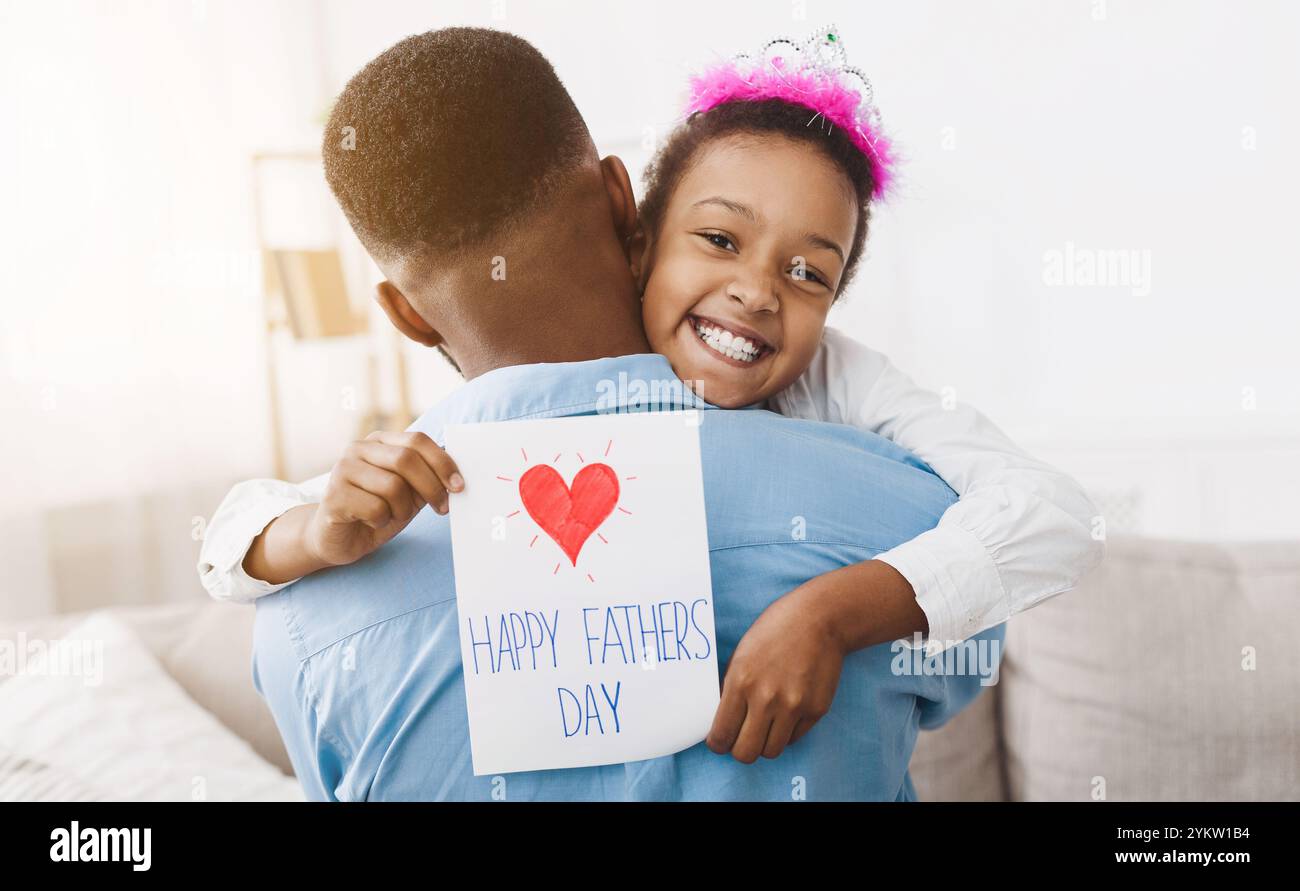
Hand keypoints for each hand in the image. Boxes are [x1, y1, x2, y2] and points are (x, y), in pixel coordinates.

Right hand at [304, 431, 462, 567]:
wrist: (338, 539)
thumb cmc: (377, 512)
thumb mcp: (409, 493)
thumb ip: (428, 479)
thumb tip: (457, 475)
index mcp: (380, 442)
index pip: (417, 440)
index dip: (442, 462)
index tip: (459, 486)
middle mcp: (358, 449)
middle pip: (407, 459)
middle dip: (432, 487)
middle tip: (443, 508)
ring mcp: (342, 469)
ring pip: (393, 486)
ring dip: (403, 509)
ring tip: (394, 515)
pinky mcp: (333, 495)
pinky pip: (376, 508)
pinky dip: (383, 521)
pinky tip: (372, 522)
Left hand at [705, 584, 847, 762]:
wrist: (818, 619)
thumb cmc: (775, 632)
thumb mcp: (741, 655)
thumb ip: (731, 690)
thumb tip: (722, 722)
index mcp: (741, 682)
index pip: (721, 735)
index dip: (717, 743)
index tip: (720, 741)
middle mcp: (767, 699)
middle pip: (745, 753)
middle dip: (739, 749)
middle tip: (742, 737)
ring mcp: (794, 707)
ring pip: (771, 752)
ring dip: (764, 743)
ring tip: (765, 725)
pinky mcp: (815, 710)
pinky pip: (793, 739)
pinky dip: (786, 733)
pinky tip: (785, 713)